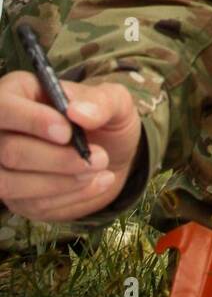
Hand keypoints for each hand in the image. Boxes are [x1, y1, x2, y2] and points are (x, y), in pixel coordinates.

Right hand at [0, 71, 141, 221]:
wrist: (111, 151)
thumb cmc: (104, 117)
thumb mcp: (114, 100)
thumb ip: (101, 101)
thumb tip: (78, 112)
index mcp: (18, 92)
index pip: (3, 107)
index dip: (31, 120)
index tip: (67, 132)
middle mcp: (3, 130)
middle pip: (9, 150)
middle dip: (57, 158)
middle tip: (100, 157)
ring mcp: (5, 167)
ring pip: (14, 183)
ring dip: (62, 181)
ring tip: (100, 169)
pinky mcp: (17, 197)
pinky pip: (33, 204)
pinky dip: (70, 196)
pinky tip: (97, 182)